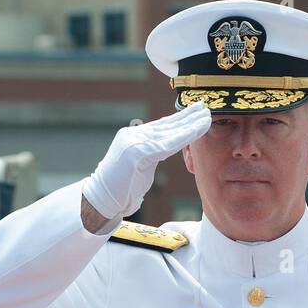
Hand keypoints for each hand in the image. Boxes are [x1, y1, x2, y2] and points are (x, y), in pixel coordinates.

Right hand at [81, 101, 211, 219]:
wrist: (101, 201)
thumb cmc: (120, 191)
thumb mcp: (139, 168)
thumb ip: (150, 155)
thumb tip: (163, 150)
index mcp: (133, 138)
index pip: (159, 127)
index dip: (178, 119)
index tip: (194, 112)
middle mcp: (133, 136)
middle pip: (165, 125)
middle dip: (186, 116)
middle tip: (204, 106)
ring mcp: (134, 143)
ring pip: (169, 132)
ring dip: (190, 123)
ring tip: (206, 115)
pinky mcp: (138, 153)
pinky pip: (168, 143)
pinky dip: (185, 136)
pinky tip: (198, 129)